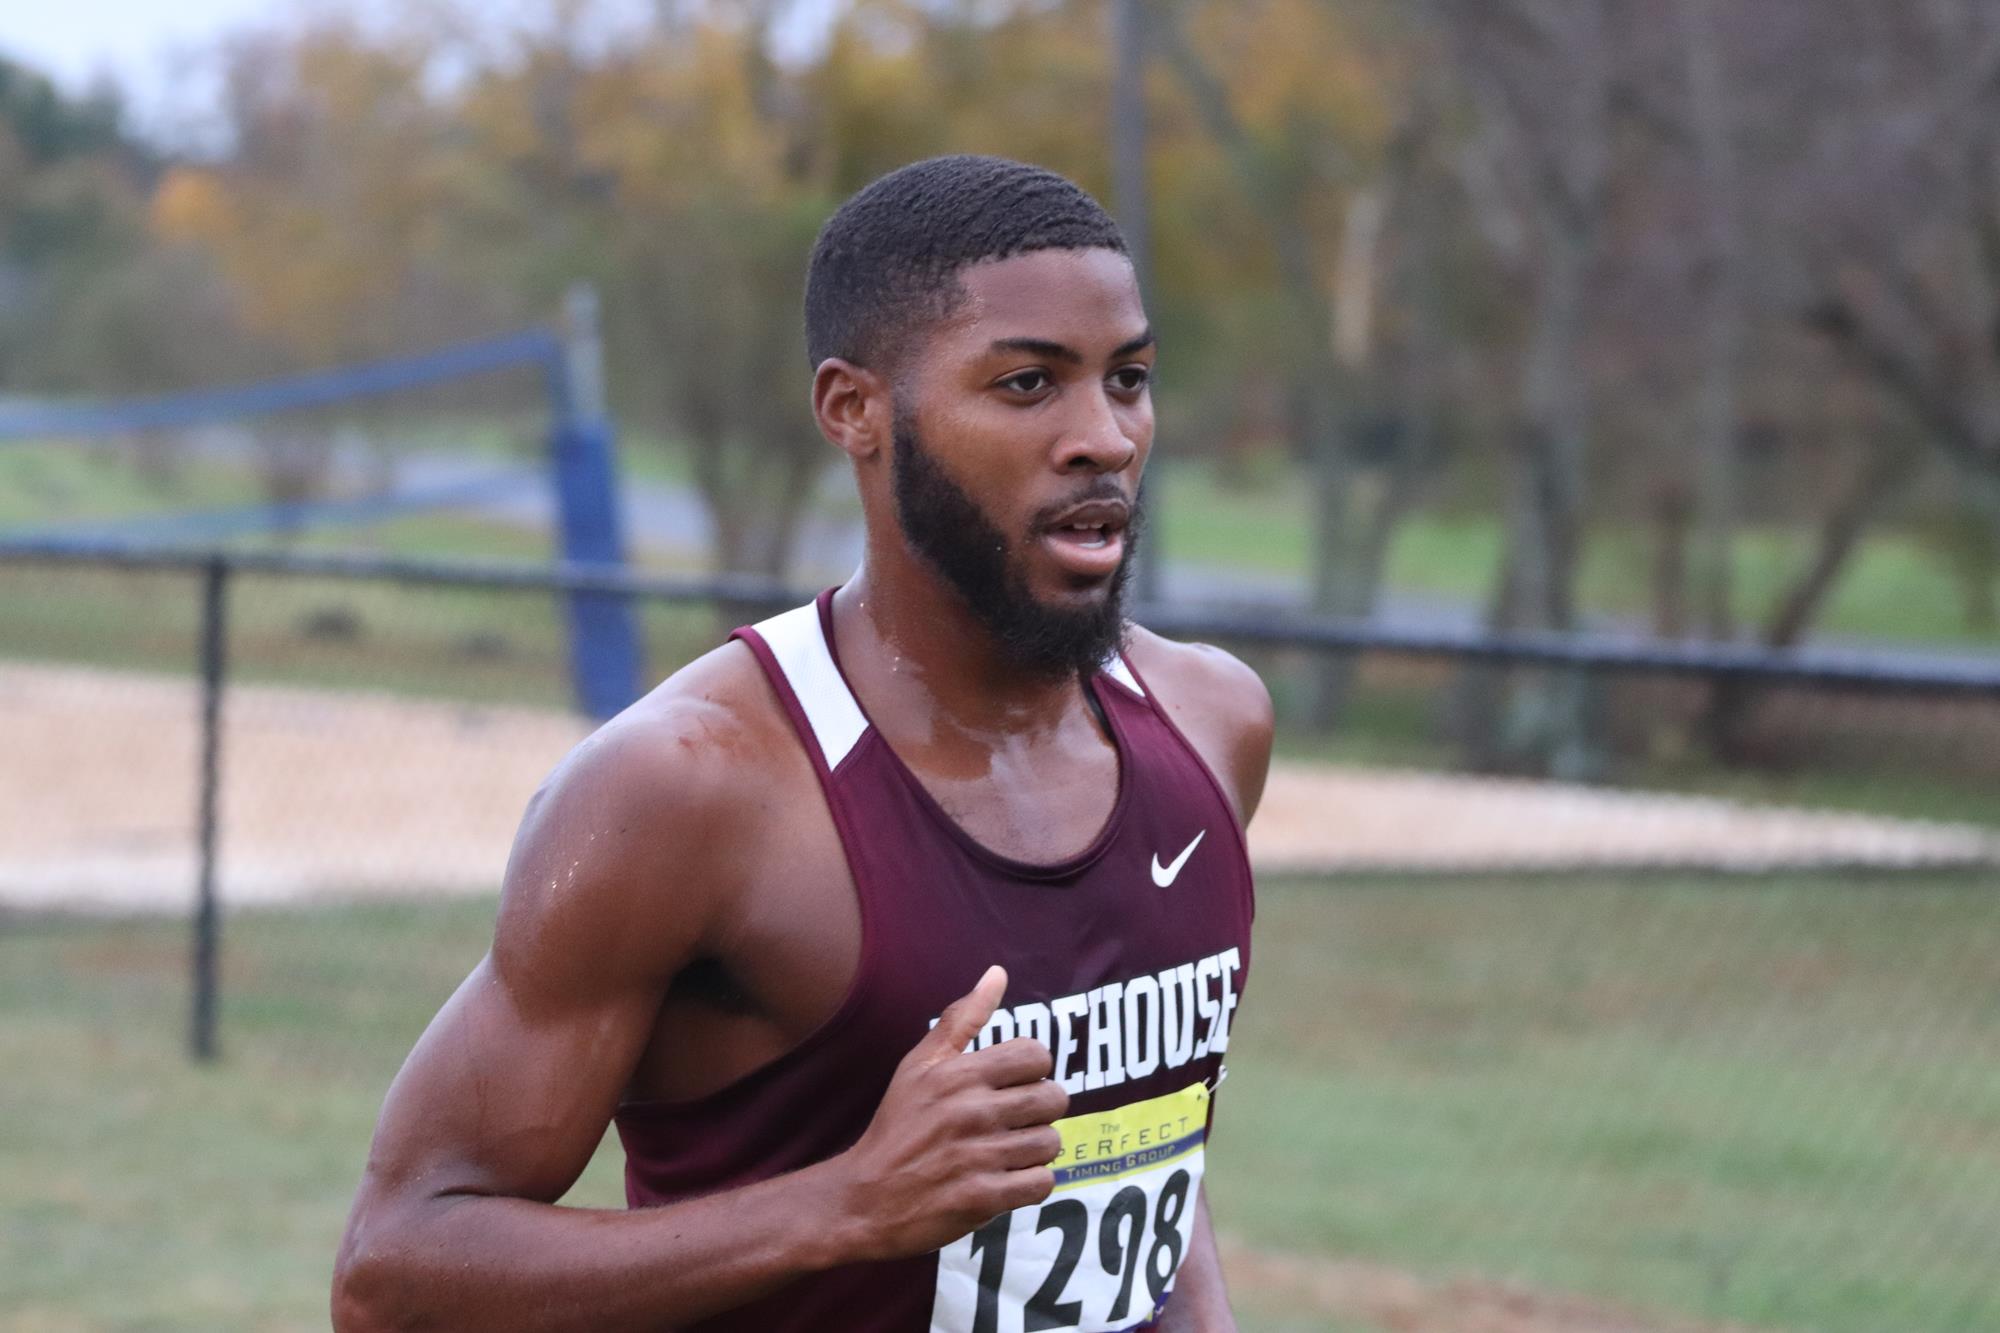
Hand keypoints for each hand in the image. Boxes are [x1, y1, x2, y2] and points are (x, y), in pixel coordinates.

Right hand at [831, 965, 1069, 1261]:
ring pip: (1051, 1143)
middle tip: (1014, 1120)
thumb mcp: (919, 1065)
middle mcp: (973, 1111)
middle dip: (1040, 1110)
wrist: (865, 1199)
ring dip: (1035, 1149)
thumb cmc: (897, 1125)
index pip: (1036, 1054)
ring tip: (1007, 1151)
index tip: (1015, 1084)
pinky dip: (1030, 1183)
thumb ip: (961, 1018)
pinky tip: (1006, 1178)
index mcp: (959, 1074)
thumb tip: (998, 974)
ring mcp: (980, 1156)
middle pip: (1054, 1098)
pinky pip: (1042, 1183)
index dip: (1033, 1069)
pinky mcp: (984, 1198)